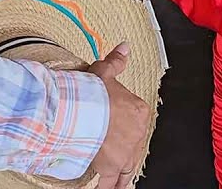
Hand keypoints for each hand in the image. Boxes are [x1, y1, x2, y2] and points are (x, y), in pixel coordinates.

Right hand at [85, 43, 149, 188]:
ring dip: (123, 172)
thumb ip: (116, 62)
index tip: (113, 123)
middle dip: (124, 148)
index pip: (134, 118)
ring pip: (127, 165)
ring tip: (119, 180)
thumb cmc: (92, 94)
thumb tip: (125, 48)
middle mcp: (136, 135)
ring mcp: (125, 153)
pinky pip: (113, 181)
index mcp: (138, 111)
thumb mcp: (103, 73)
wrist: (83, 111)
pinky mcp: (112, 166)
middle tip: (114, 152)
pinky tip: (112, 188)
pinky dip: (112, 186)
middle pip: (131, 143)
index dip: (121, 120)